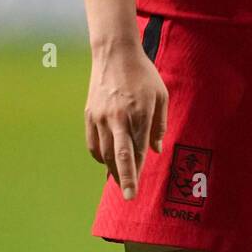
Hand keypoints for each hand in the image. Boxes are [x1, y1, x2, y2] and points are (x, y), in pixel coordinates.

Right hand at [85, 43, 167, 199]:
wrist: (115, 54)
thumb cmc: (143, 74)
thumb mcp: (161, 95)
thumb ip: (160, 124)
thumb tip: (156, 150)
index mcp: (139, 113)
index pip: (137, 151)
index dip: (136, 173)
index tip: (135, 193)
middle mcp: (118, 118)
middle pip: (118, 157)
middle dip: (124, 179)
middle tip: (128, 196)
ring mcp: (101, 117)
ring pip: (104, 153)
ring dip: (111, 170)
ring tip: (120, 182)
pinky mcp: (90, 114)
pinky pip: (93, 143)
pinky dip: (100, 156)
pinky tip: (107, 161)